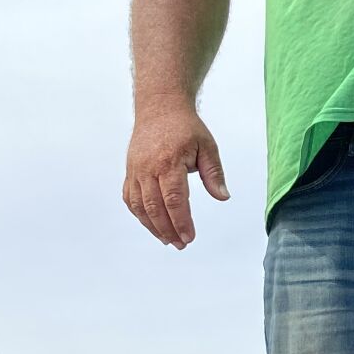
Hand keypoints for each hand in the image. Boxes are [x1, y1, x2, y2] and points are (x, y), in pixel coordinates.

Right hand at [123, 99, 228, 248]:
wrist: (159, 107)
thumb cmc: (185, 127)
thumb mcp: (207, 146)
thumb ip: (214, 174)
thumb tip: (223, 197)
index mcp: (169, 162)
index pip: (174, 199)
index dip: (181, 222)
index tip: (190, 237)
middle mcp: (148, 168)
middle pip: (155, 207)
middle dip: (168, 230)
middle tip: (181, 245)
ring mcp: (136, 170)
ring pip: (140, 206)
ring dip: (153, 227)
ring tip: (168, 241)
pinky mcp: (130, 171)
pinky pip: (130, 199)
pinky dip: (140, 215)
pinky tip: (153, 225)